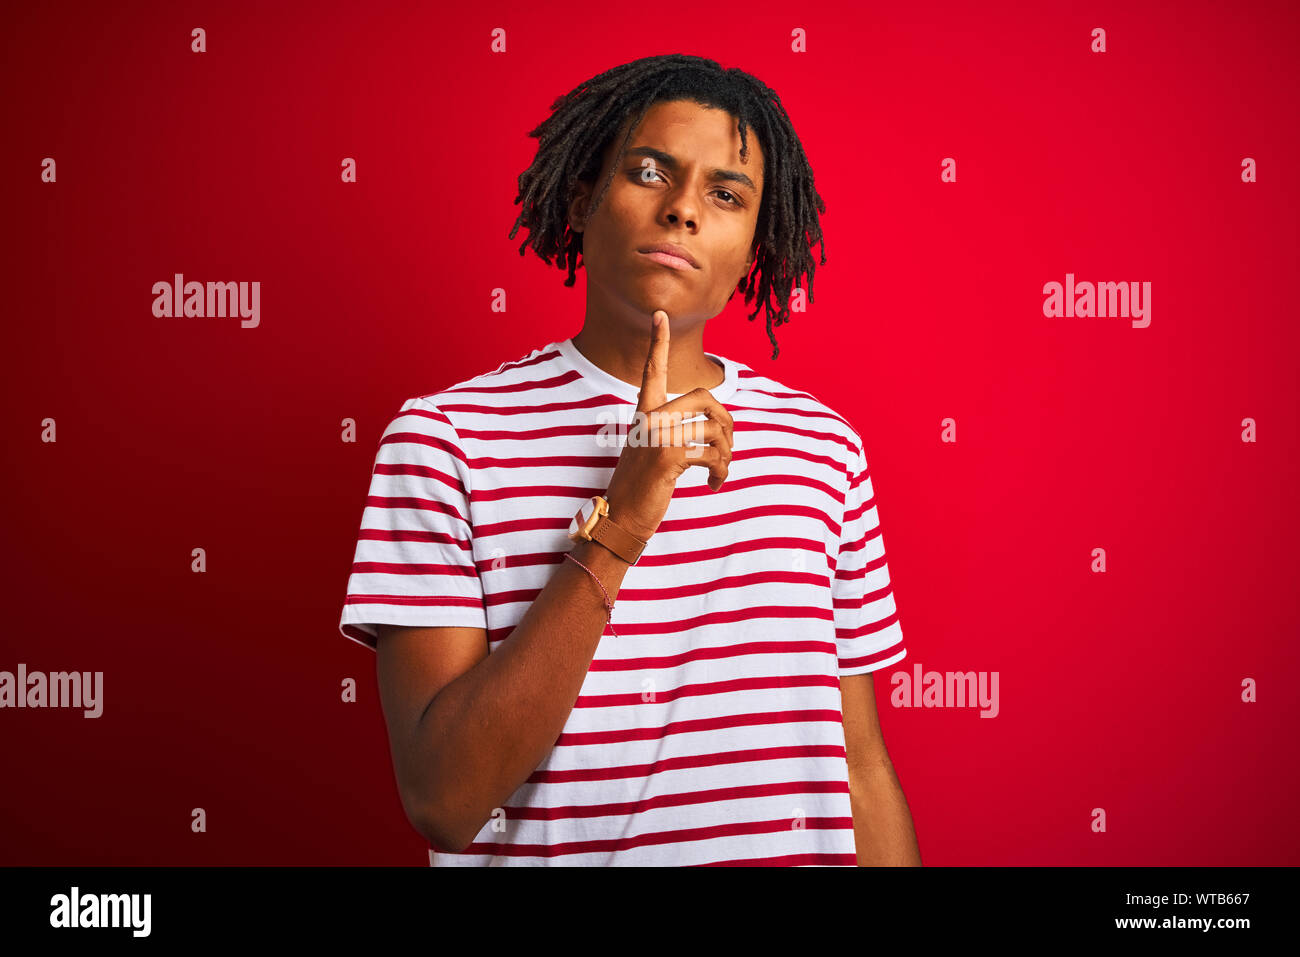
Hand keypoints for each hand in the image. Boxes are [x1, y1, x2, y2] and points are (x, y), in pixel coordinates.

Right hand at [603, 309, 734, 541]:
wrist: (620, 518)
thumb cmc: (640, 488)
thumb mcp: (651, 452)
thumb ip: (674, 432)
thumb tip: (716, 427)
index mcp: (643, 414)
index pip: (651, 370)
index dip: (657, 342)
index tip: (659, 315)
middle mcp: (649, 419)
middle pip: (704, 396)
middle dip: (727, 420)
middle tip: (727, 447)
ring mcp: (658, 436)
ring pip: (714, 428)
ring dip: (727, 455)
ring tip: (720, 472)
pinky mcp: (668, 456)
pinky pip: (712, 453)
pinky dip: (720, 471)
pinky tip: (713, 484)